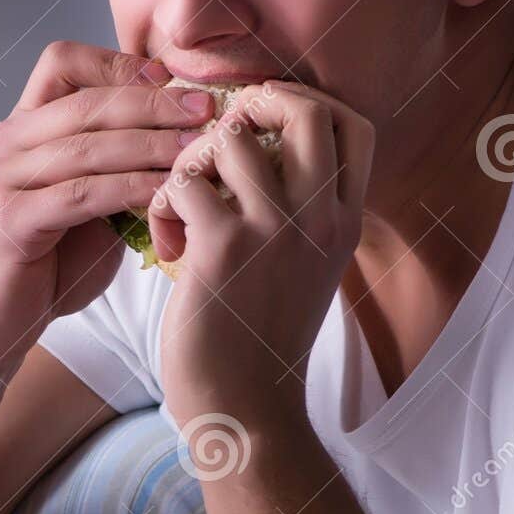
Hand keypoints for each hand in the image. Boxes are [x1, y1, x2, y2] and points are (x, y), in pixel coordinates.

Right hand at [0, 42, 212, 378]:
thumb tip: (185, 128)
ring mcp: (4, 179)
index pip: (63, 61)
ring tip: (197, 149)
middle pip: (87, 99)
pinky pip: (83, 193)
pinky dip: (132, 188)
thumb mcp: (88, 199)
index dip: (119, 63)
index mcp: (23, 126)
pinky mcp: (12, 220)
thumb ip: (117, 162)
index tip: (171, 81)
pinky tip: (168, 191)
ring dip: (152, 144)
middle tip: (206, 110)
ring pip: (88, 144)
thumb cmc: (50, 261)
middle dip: (154, 102)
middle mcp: (7, 142)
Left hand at [149, 81, 374, 433]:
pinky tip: (168, 244)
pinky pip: (182, 182)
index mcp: (346, 221)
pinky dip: (162, 203)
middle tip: (218, 140)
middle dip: (251, 103)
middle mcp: (322, 218)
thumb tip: (258, 144)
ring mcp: (277, 231)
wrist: (246, 410)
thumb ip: (300, 208)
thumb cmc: (262, 338)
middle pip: (303, 107)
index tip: (263, 126)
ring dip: (191, 159)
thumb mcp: (307, 266)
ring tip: (182, 204)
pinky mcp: (225, 249)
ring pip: (230, 137)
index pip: (351, 124)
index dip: (304, 104)